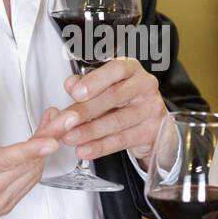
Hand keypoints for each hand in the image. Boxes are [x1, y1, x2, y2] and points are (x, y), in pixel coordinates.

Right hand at [0, 105, 63, 218]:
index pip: (6, 161)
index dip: (31, 150)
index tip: (50, 140)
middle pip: (28, 163)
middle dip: (50, 138)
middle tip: (64, 119)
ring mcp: (1, 199)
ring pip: (33, 172)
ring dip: (47, 148)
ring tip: (55, 125)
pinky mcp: (7, 204)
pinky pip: (30, 182)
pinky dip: (40, 162)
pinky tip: (43, 147)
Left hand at [37, 57, 166, 163]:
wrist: (148, 122)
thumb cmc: (125, 100)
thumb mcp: (106, 87)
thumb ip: (87, 84)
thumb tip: (71, 84)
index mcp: (131, 69)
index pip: (116, 69)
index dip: (95, 80)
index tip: (76, 93)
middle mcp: (144, 86)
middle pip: (113, 97)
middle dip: (85, 110)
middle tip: (66, 120)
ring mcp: (150, 109)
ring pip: (116, 121)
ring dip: (89, 131)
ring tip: (71, 137)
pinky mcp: (151, 131)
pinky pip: (122, 140)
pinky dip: (101, 146)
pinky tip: (86, 148)